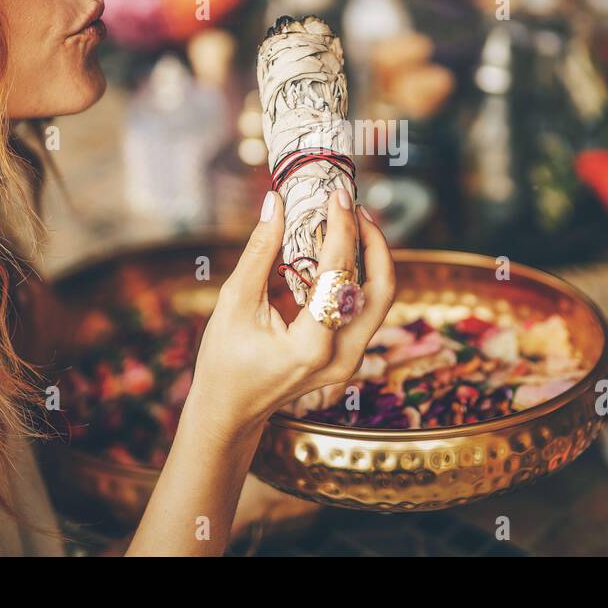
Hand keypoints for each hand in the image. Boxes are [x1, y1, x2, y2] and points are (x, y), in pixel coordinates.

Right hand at [185, 186, 394, 431]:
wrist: (231, 410)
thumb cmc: (225, 360)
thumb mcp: (234, 303)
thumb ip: (259, 251)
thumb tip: (275, 202)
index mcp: (312, 346)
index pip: (340, 276)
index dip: (342, 229)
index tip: (337, 196)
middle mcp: (342, 357)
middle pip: (382, 290)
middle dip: (374, 242)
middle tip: (354, 207)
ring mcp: (351, 360)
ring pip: (380, 299)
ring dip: (372, 257)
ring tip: (351, 221)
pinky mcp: (349, 356)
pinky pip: (365, 308)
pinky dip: (359, 275)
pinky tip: (341, 249)